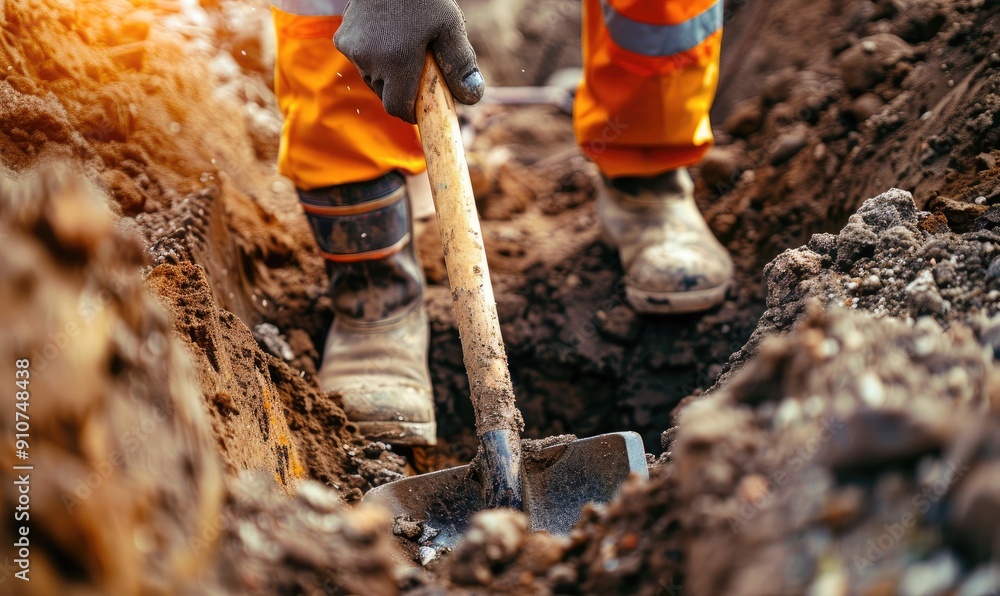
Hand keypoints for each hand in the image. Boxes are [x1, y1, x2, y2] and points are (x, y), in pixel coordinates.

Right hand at [334, 0, 484, 123]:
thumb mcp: (449, 27)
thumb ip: (461, 64)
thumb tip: (472, 97)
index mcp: (397, 62)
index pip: (398, 109)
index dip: (411, 112)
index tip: (422, 106)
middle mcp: (370, 60)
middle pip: (385, 95)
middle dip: (401, 90)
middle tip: (418, 69)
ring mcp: (353, 50)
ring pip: (372, 78)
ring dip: (386, 73)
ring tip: (402, 47)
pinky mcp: (342, 39)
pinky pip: (360, 60)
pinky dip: (372, 56)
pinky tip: (384, 35)